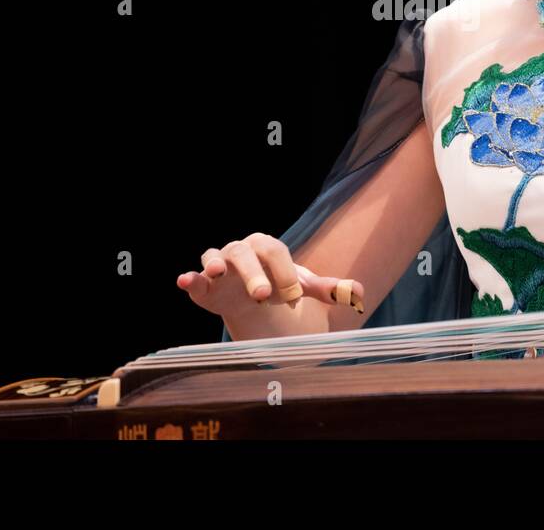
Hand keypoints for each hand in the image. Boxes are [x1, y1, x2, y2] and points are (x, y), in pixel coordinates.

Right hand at [176, 232, 364, 317]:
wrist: (255, 297)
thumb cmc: (280, 285)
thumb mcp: (303, 287)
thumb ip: (328, 289)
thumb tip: (359, 293)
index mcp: (267, 246)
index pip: (276, 252)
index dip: (286, 272)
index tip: (296, 297)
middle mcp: (242, 250)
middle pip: (246, 254)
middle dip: (254, 273)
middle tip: (264, 295)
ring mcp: (220, 264)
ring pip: (214, 257)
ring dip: (214, 264)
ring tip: (216, 273)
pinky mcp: (203, 284)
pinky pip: (194, 278)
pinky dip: (189, 279)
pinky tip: (184, 280)